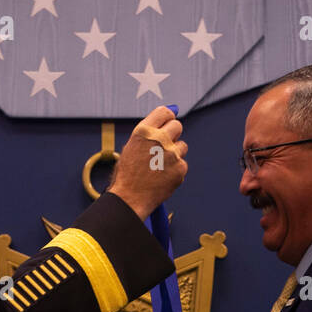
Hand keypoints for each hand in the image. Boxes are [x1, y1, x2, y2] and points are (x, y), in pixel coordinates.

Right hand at [108, 105, 187, 221]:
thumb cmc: (128, 174)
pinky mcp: (180, 168)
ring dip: (175, 154)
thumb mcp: (131, 147)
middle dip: (173, 134)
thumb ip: (150, 131)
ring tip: (159, 167)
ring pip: (182, 146)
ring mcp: (172, 154)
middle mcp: (159, 139)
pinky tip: (163, 178)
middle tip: (164, 146)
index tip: (167, 123)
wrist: (130, 199)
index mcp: (144, 131)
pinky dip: (175, 170)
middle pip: (177, 126)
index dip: (167, 118)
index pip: (165, 112)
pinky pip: (182, 164)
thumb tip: (171, 112)